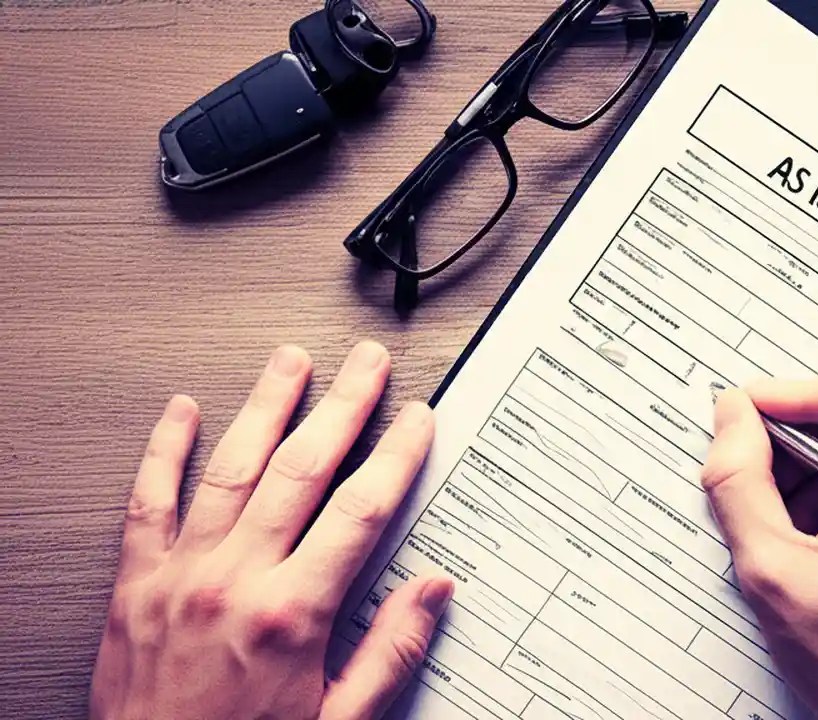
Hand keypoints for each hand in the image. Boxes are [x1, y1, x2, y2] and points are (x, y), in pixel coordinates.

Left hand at [91, 342, 453, 719]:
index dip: (396, 456)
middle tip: (365, 363)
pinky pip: (147, 502)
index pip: (360, 511)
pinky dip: (163, 451)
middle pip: (301, 469)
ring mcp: (180, 576)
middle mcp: (234, 581)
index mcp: (291, 615)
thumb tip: (432, 592)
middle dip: (342, 406)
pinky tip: (180, 411)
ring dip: (265, 407)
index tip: (416, 420)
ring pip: (230, 468)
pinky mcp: (134, 585)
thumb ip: (390, 653)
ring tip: (291, 361)